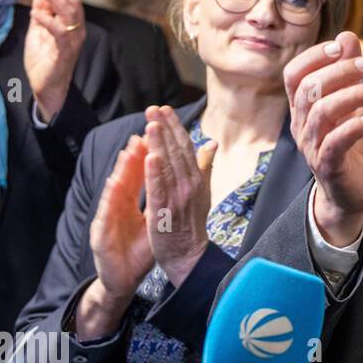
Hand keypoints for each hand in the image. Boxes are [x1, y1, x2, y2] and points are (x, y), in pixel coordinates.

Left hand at [23, 0, 85, 121]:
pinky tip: (34, 15)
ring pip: (71, 13)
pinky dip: (47, 20)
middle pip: (73, 1)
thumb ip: (41, 12)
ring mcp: (73, 41)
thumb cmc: (43, 60)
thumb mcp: (38, 30)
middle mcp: (77, 30)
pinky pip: (60, 32)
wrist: (46, 86)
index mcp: (72, 24)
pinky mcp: (66, 52)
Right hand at [79, 135, 154, 339]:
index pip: (143, 171)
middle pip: (128, 175)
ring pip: (116, 189)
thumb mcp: (155, 218)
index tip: (161, 129)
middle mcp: (119, 204)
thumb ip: (163, 194)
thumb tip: (175, 176)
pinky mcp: (101, 234)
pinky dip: (111, 197)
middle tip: (146, 128)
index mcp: (132, 200)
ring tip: (131, 148)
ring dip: (123, 168)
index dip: (152, 151)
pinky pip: (106, 213)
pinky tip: (114, 183)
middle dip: (137, 150)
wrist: (124, 277)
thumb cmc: (139, 246)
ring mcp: (108, 218)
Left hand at [144, 105, 217, 286]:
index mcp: (197, 178)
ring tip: (151, 124)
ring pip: (168, 166)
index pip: (185, 147)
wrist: (189, 254)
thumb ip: (205, 165)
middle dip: (165, 129)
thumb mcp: (202, 190)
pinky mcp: (166, 211)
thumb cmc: (192, 221)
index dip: (175, 127)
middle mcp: (190, 184)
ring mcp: (179, 198)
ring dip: (160, 144)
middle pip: (177, 152)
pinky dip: (156, 173)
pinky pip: (160, 189)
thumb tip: (211, 142)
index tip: (164, 109)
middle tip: (153, 109)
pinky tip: (150, 157)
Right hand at [285, 31, 362, 245]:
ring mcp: (312, 147)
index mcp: (302, 108)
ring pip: (322, 112)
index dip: (314, 56)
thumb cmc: (351, 143)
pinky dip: (354, 126)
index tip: (342, 46)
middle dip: (340, 71)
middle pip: (309, 89)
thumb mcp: (353, 103)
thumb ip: (348, 72)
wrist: (352, 192)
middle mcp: (301, 125)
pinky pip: (335, 143)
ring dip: (353, 95)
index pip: (294, 74)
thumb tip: (348, 36)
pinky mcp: (328, 166)